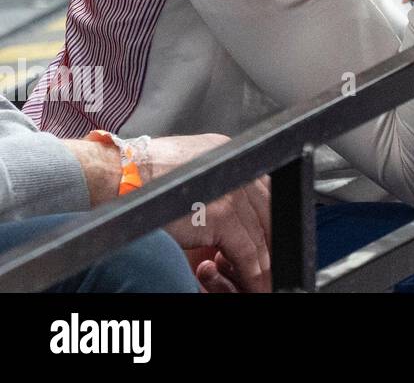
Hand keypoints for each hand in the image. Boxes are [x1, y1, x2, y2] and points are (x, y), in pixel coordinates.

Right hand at [147, 134, 271, 293]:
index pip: (263, 189)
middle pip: (269, 210)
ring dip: (264, 262)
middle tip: (272, 261)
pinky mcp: (223, 216)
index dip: (269, 216)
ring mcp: (232, 192)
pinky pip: (247, 251)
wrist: (117, 176)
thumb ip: (210, 188)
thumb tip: (222, 220)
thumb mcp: (187, 172)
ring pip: (262, 233)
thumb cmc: (138, 178)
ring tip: (264, 279)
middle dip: (272, 239)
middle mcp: (236, 168)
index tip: (270, 238)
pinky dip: (252, 272)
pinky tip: (253, 283)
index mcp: (228, 155)